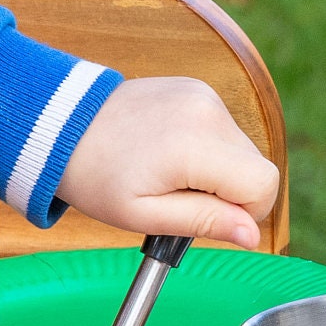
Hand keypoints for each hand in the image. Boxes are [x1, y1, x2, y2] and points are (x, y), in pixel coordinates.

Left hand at [54, 76, 279, 248]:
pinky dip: (206, 149)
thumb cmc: (95, 176)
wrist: (61, 128)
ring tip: (167, 174)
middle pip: (256, 167)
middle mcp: (208, 111)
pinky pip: (223, 130)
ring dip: (216, 172)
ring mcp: (204, 95)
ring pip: (242, 150)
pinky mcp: (197, 89)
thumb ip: (204, 222)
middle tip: (176, 198)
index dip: (245, 213)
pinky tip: (167, 153)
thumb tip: (252, 236)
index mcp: (196, 144)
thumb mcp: (144, 215)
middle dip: (227, 193)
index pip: (263, 184)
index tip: (207, 218)